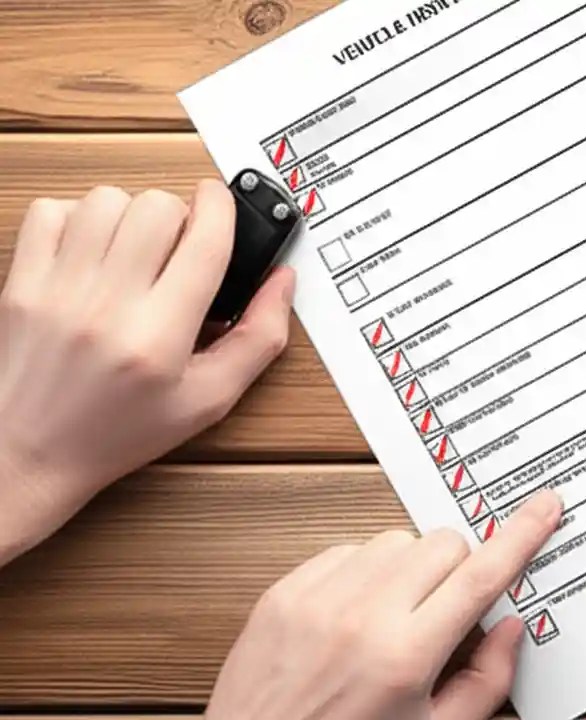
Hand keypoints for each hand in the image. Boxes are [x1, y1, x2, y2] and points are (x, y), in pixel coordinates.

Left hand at [0, 183, 294, 563]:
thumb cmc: (118, 431)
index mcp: (159, 338)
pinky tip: (92, 248)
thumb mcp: (209, 400)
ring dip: (131, 212)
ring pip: (106, 200)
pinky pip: (50, 211)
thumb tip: (282, 282)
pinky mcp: (21, 281)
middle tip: (179, 245)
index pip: (205, 242)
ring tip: (135, 247)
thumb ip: (258, 339)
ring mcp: (57, 290)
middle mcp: (107, 307)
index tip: (223, 203)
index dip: (223, 208)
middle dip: (179, 214)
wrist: (31, 452)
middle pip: (157, 207)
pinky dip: (77, 216)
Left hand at [206, 491, 561, 719]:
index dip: (521, 536)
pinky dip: (363, 573)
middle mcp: (361, 617)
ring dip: (410, 569)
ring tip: (395, 617)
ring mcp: (317, 599)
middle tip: (447, 612)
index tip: (543, 508)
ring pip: (396, 540)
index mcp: (406, 657)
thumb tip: (511, 627)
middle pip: (443, 544)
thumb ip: (485, 681)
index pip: (481, 576)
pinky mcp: (284, 592)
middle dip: (459, 570)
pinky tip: (357, 615)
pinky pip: (346, 549)